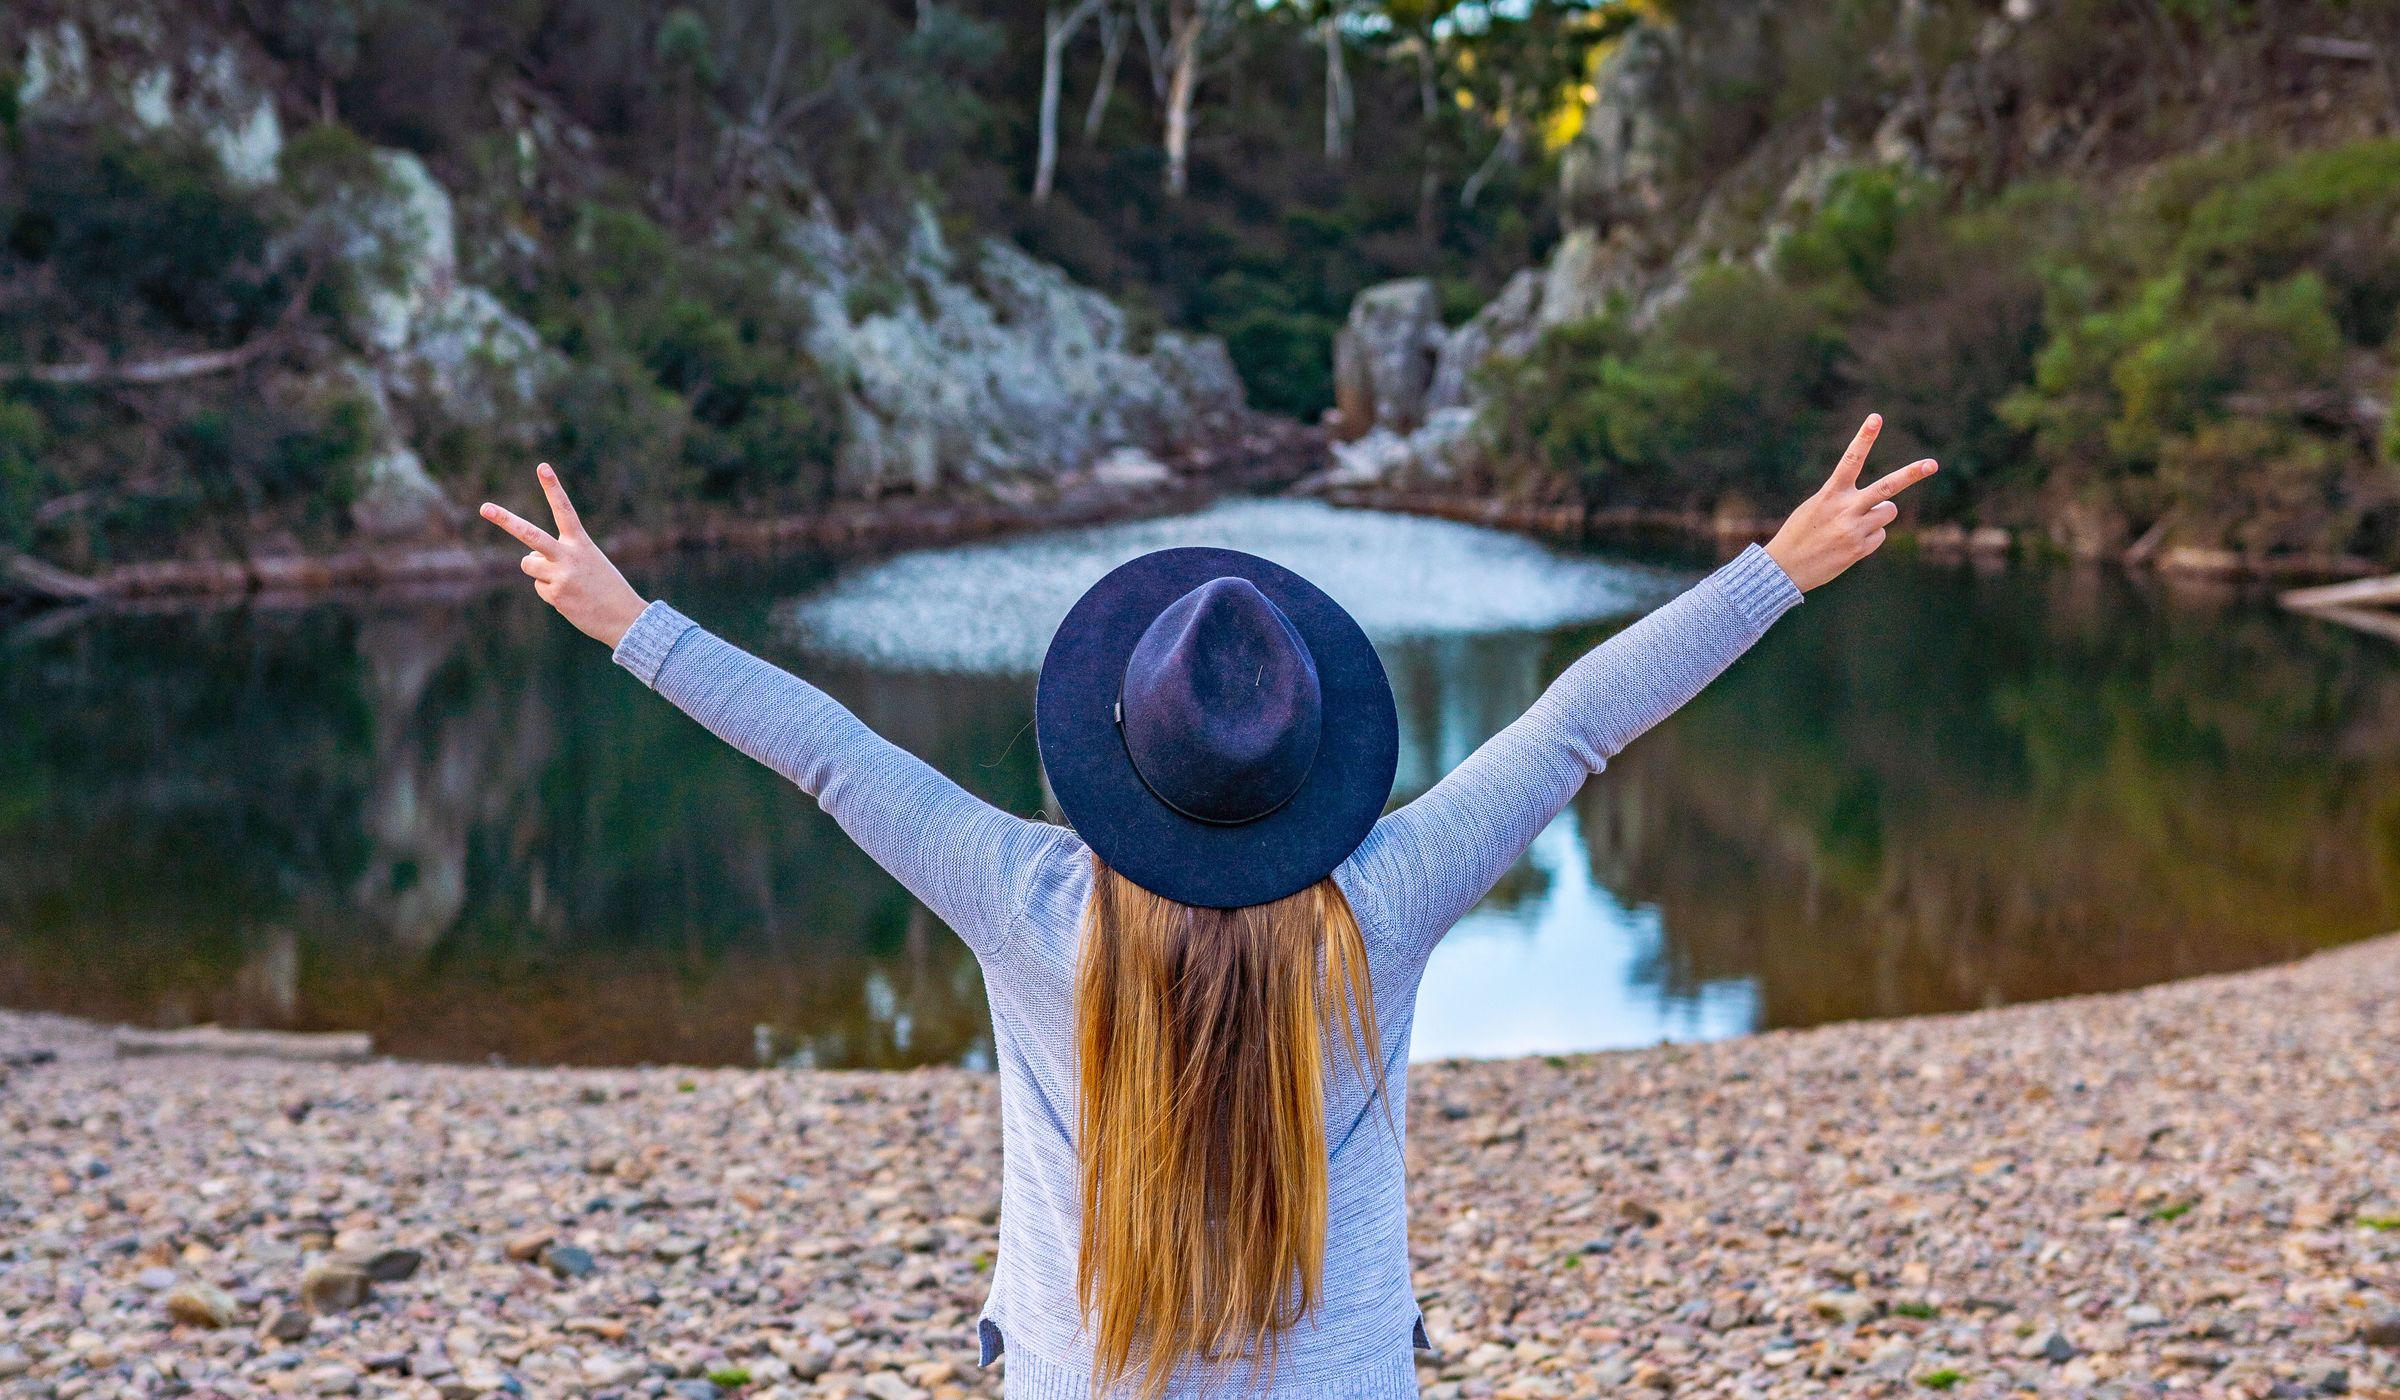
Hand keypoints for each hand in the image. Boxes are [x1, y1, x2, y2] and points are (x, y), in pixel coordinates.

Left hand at [479, 465, 648, 646]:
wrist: (625, 617)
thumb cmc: (606, 587)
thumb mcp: (588, 562)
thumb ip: (558, 555)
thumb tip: (530, 560)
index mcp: (581, 543)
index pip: (564, 510)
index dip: (553, 487)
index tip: (542, 467)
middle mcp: (569, 556)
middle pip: (530, 534)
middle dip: (506, 521)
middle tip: (485, 508)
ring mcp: (560, 575)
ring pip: (528, 563)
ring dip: (539, 571)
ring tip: (565, 582)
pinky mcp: (555, 594)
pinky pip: (539, 587)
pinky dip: (551, 592)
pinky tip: (571, 599)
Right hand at [1763, 415, 1936, 591]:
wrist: (1785, 568)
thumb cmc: (1800, 533)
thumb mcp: (1815, 507)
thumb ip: (1844, 500)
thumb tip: (1882, 506)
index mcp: (1830, 494)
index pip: (1851, 460)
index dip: (1864, 437)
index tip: (1876, 418)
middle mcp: (1845, 510)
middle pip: (1887, 487)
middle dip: (1911, 474)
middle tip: (1932, 464)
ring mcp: (1855, 530)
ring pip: (1888, 511)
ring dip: (1878, 515)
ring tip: (1853, 525)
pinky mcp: (1860, 549)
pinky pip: (1879, 535)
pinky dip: (1869, 537)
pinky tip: (1848, 544)